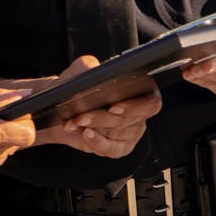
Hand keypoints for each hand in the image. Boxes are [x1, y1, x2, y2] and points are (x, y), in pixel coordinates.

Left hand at [32, 56, 161, 158]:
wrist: (64, 110)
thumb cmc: (78, 89)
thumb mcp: (81, 72)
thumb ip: (87, 65)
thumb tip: (92, 68)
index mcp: (141, 92)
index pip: (151, 102)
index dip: (135, 107)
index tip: (114, 107)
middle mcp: (140, 113)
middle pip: (127, 120)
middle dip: (102, 118)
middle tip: (82, 116)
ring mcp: (131, 133)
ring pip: (117, 134)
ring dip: (93, 129)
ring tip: (75, 122)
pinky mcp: (120, 147)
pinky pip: (113, 150)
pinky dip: (97, 143)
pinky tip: (85, 135)